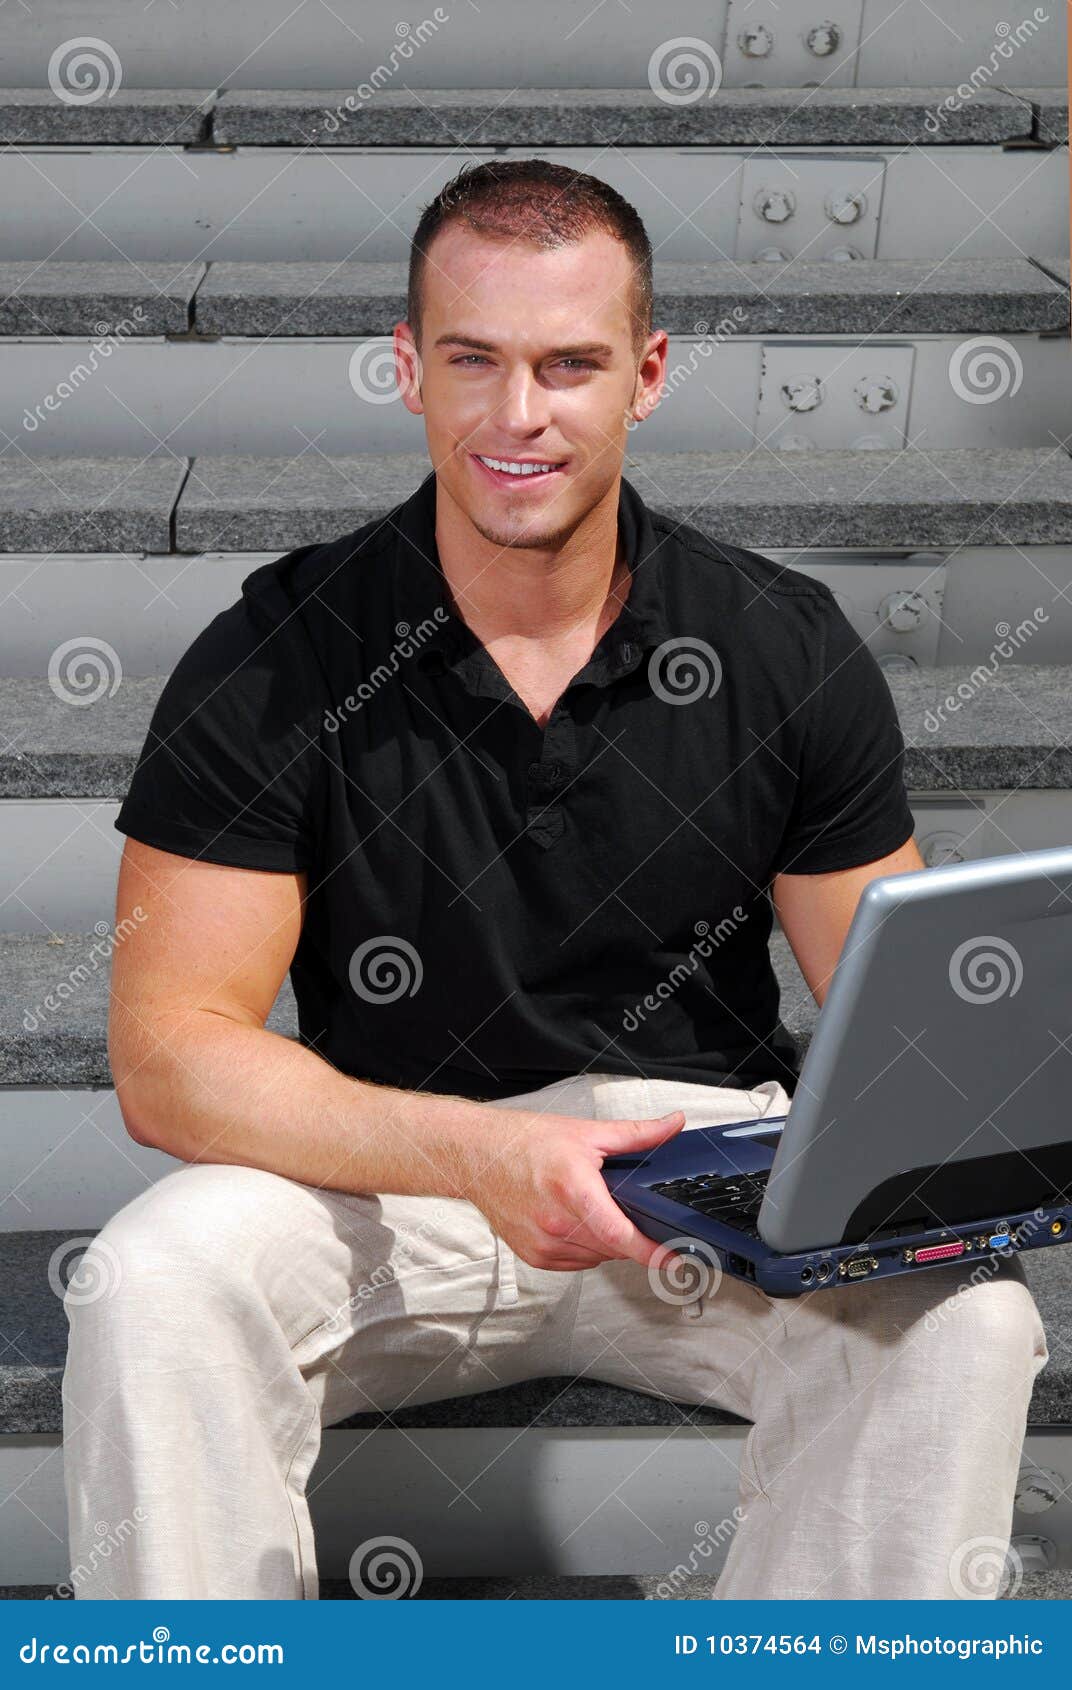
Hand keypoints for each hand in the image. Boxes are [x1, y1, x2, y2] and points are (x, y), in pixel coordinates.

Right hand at [462, 1105, 685, 1270]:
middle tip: (618, 1204)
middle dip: (628, 1231)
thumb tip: (673, 1125)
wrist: (478, 1155)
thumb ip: (638, 1134)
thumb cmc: (525, 1142)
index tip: (677, 1262)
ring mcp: (544, 1244)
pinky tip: (573, 1220)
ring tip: (588, 1206)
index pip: (622, 1235)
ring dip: (606, 1240)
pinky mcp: (534, 1256)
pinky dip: (585, 1246)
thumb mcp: (587, 1133)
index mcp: (574, 1190)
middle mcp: (557, 1222)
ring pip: (598, 1256)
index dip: (653, 1253)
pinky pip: (577, 1261)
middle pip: (614, 1246)